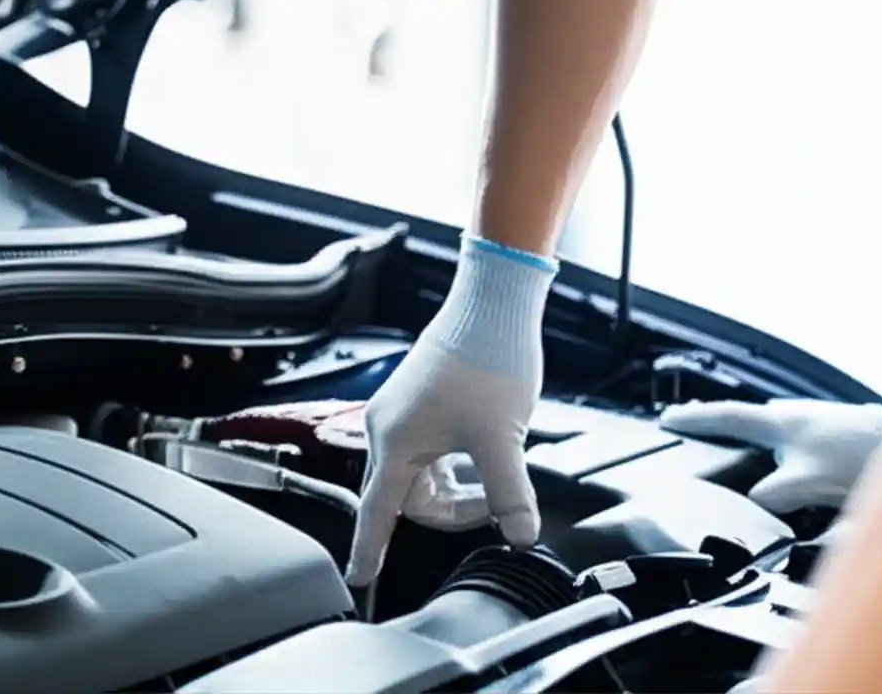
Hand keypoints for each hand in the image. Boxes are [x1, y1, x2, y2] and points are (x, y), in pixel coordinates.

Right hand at [345, 235, 556, 585]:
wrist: (493, 304)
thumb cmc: (488, 360)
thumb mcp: (502, 438)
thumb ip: (510, 494)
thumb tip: (520, 532)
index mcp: (396, 442)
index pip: (379, 512)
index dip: (370, 549)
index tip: (361, 576)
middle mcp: (389, 427)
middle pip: (410, 497)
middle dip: (454, 509)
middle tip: (498, 505)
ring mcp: (403, 413)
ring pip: (423, 475)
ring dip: (459, 486)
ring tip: (497, 475)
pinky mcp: (420, 402)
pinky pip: (430, 451)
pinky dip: (456, 464)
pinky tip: (485, 454)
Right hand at [658, 399, 881, 513]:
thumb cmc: (864, 454)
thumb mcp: (806, 483)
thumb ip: (772, 498)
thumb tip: (753, 510)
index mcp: (781, 422)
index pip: (726, 417)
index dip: (695, 421)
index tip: (667, 421)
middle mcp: (798, 418)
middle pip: (749, 421)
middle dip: (722, 428)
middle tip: (696, 433)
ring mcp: (821, 426)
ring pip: (776, 433)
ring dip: (755, 443)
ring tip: (741, 457)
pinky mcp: (842, 441)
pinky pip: (798, 448)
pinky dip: (784, 458)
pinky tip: (794, 474)